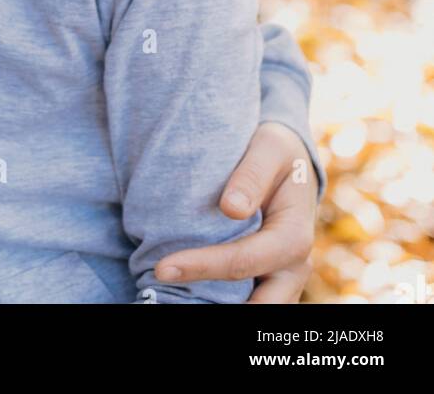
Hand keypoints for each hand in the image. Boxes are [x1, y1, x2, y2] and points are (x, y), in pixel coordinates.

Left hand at [154, 121, 317, 302]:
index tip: (162, 268)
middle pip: (255, 305)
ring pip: (253, 309)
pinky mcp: (266, 280)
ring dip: (216, 305)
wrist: (289, 161)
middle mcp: (292, 267)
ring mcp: (281, 279)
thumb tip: (231, 209)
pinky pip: (246, 301)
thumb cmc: (277, 152)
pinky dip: (218, 301)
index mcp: (294, 237)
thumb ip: (253, 175)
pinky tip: (185, 294)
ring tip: (175, 298)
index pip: (244, 261)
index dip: (203, 267)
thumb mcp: (270, 148)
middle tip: (166, 293)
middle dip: (215, 307)